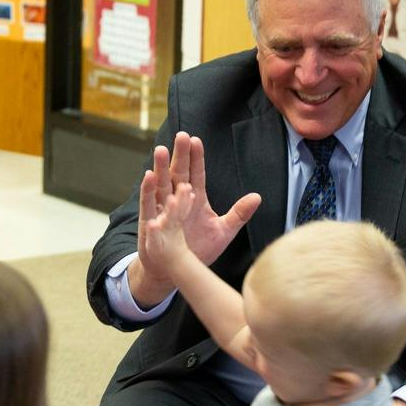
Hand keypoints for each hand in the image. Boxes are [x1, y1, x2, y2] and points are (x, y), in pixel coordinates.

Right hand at [130, 134, 260, 305]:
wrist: (177, 269)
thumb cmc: (199, 249)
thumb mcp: (223, 231)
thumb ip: (238, 214)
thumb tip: (257, 197)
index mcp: (195, 199)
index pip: (197, 174)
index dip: (197, 158)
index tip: (196, 140)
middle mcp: (178, 200)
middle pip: (178, 173)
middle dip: (179, 155)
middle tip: (181, 135)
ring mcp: (163, 209)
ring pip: (162, 184)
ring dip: (160, 168)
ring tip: (160, 150)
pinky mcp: (151, 222)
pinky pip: (148, 204)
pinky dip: (148, 191)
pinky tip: (148, 176)